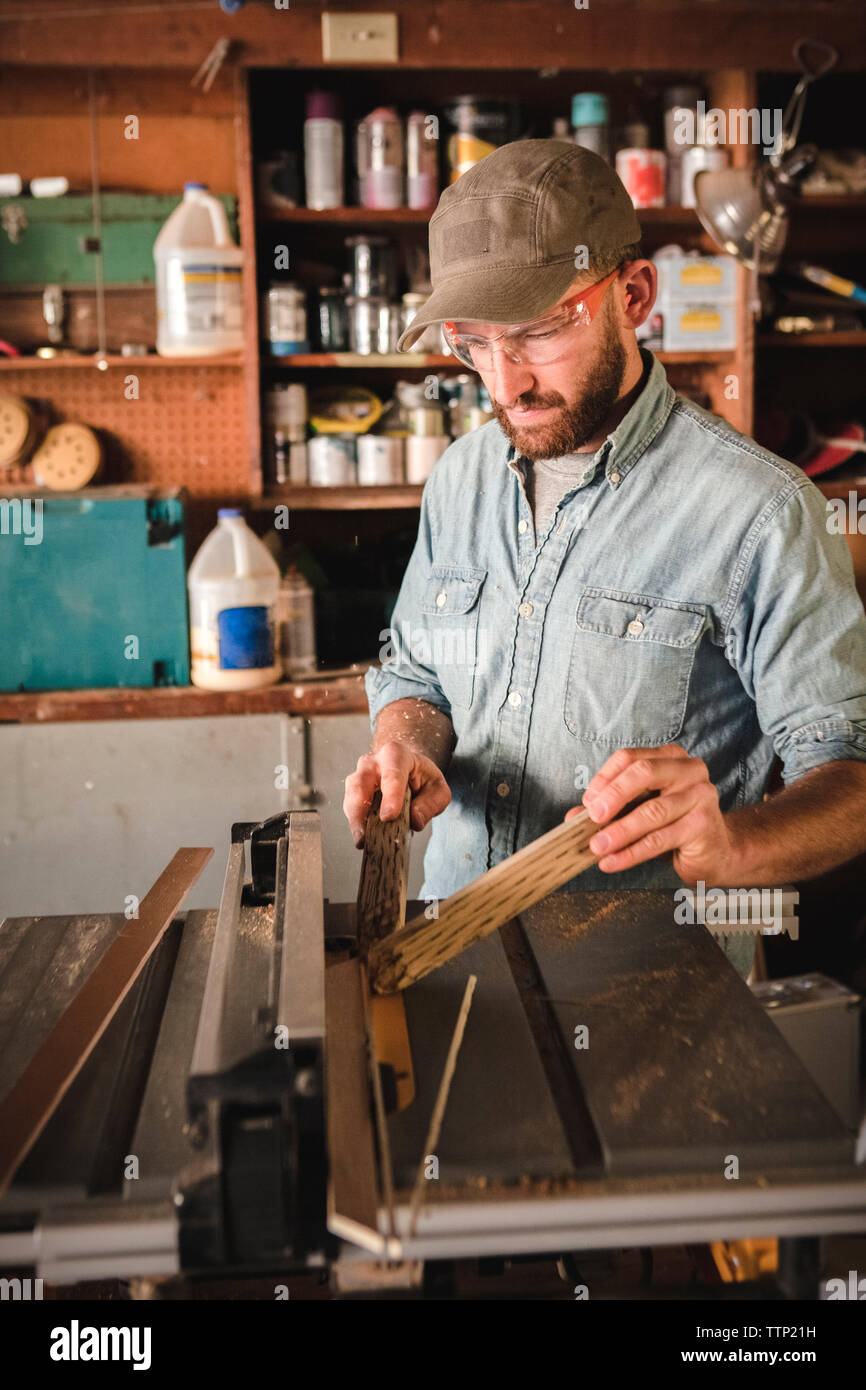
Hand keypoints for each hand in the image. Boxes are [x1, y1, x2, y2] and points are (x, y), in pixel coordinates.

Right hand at [343, 740, 451, 849]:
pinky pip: (350, 808)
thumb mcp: (438, 789)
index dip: (390, 796)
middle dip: (360, 811)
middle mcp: (372, 763)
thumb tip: (414, 821)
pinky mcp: (353, 792)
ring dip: (354, 820)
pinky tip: (364, 838)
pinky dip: (356, 824)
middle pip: (361, 784)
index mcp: (396, 754)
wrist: (408, 769)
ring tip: (362, 841)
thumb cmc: (423, 778)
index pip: (392, 774)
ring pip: (351, 797)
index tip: (388, 817)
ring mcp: (359, 776)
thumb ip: (430, 804)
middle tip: (365, 835)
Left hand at [564, 744, 737, 884]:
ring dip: (619, 831)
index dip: (605, 778)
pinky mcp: (703, 826)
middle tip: (592, 817)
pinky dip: (631, 852)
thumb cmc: (673, 824)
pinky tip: (612, 861)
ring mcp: (700, 796)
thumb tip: (574, 817)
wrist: (715, 851)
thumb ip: (610, 809)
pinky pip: (659, 840)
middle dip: (613, 796)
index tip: (588, 802)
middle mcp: (689, 770)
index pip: (630, 758)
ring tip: (597, 847)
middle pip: (644, 773)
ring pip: (651, 812)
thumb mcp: (639, 810)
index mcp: (670, 757)